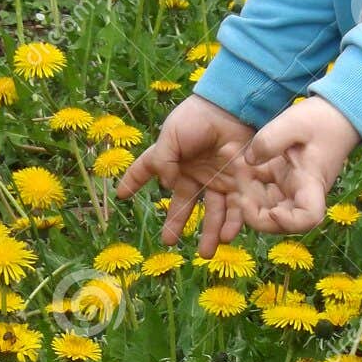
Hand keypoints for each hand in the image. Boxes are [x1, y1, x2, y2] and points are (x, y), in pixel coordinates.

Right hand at [116, 94, 261, 255]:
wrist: (231, 109)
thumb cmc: (197, 118)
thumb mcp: (171, 136)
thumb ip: (162, 161)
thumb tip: (166, 186)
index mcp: (173, 160)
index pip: (147, 171)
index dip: (132, 181)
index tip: (121, 195)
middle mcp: (194, 174)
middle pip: (183, 204)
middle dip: (176, 224)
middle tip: (168, 243)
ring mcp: (218, 180)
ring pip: (213, 213)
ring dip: (210, 234)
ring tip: (205, 253)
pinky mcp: (240, 182)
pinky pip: (236, 208)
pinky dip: (233, 223)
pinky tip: (228, 237)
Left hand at [240, 96, 361, 233]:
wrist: (335, 115)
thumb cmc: (321, 119)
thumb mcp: (295, 122)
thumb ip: (270, 140)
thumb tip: (248, 161)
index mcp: (311, 183)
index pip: (308, 218)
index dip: (288, 223)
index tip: (272, 212)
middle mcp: (301, 193)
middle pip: (279, 222)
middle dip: (254, 213)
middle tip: (238, 192)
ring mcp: (290, 188)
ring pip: (265, 208)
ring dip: (247, 194)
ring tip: (235, 166)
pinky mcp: (281, 179)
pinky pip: (261, 191)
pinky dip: (248, 182)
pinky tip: (238, 163)